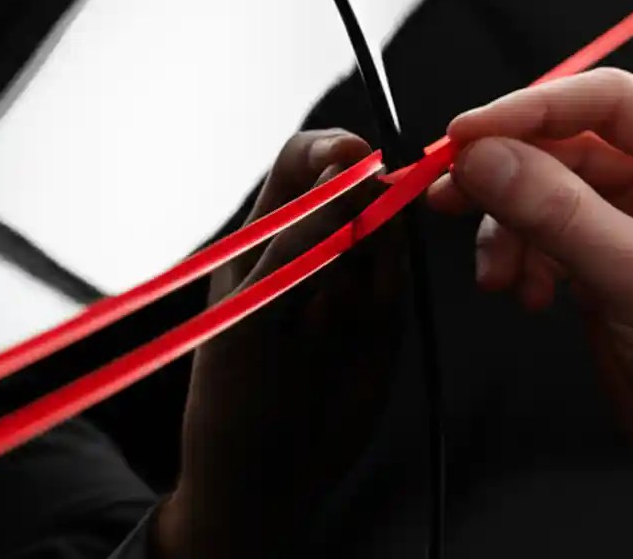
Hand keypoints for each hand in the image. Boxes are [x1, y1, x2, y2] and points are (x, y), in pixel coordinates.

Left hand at [155, 130, 406, 558]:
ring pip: (386, 232)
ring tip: (340, 314)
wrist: (265, 481)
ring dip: (377, 257)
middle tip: (363, 242)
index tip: (359, 158)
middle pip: (357, 188)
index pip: (301, 162)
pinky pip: (399, 278)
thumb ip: (299, 245)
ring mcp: (350, 282)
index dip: (331, 151)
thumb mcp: (251, 315)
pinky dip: (389, 289)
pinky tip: (365, 324)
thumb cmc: (233, 398)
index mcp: (263, 235)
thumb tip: (345, 174)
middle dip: (367, 204)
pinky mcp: (383, 317)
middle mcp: (311, 248)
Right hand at [428, 68, 632, 557]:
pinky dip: (520, 259)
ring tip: (499, 275)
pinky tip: (525, 293)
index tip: (465, 135)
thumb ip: (556, 213)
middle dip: (505, 176)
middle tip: (451, 194)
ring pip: (544, 192)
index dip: (528, 109)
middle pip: (564, 145)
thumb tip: (486, 159)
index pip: (605, 101)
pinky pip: (544, 235)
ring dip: (508, 229)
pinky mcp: (609, 263)